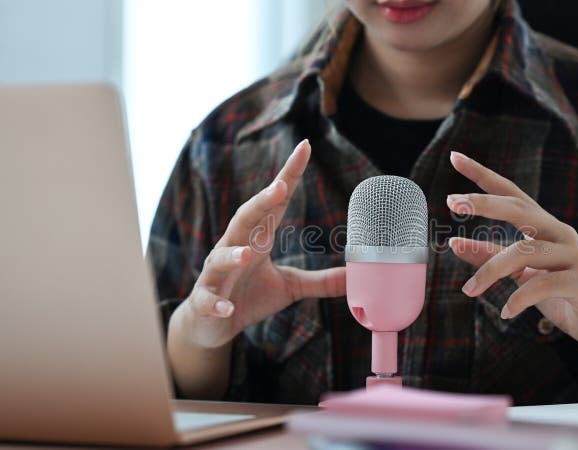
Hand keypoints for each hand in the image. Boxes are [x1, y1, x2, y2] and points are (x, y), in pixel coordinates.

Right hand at [172, 140, 345, 349]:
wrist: (211, 324)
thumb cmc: (249, 297)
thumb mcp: (290, 287)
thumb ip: (321, 280)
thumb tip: (355, 276)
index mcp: (256, 239)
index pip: (274, 203)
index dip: (288, 176)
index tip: (305, 148)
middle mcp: (234, 248)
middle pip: (245, 219)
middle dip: (260, 203)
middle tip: (280, 188)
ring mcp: (216, 274)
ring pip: (220, 258)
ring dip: (232, 255)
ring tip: (247, 255)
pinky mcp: (204, 300)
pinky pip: (209, 299)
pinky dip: (217, 302)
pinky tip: (227, 307)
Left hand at [446, 151, 577, 369]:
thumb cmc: (560, 292)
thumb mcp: (520, 273)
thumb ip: (490, 256)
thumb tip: (454, 243)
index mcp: (543, 226)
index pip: (510, 193)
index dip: (483, 175)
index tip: (455, 157)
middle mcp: (559, 232)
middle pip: (519, 209)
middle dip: (485, 203)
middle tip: (453, 203)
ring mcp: (573, 254)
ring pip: (524, 252)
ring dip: (490, 270)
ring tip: (470, 290)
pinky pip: (541, 285)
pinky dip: (518, 299)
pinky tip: (506, 312)